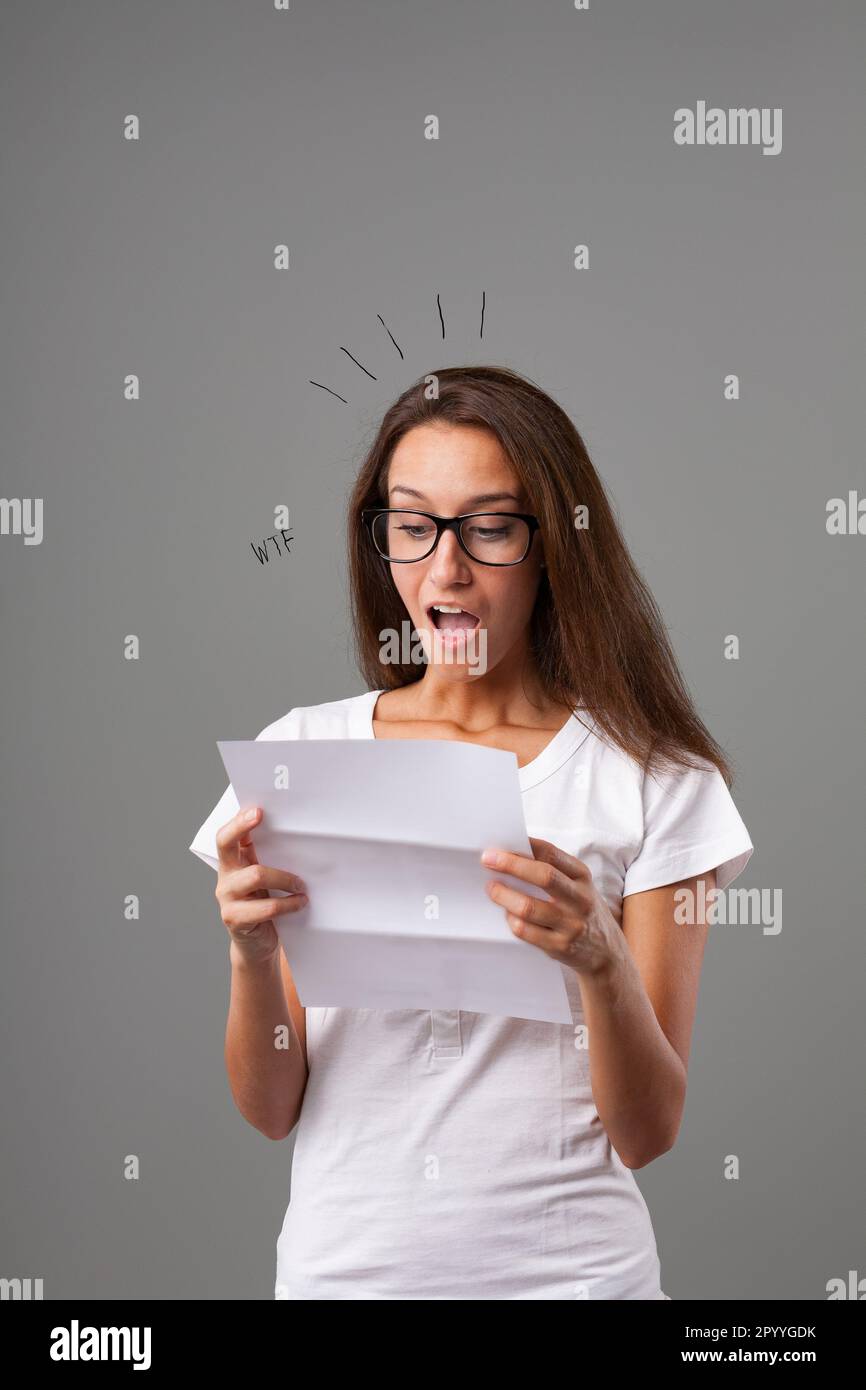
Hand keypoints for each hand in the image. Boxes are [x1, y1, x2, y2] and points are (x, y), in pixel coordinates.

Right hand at [214, 806, 308, 965]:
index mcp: (233, 863)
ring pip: (256, 874)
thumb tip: (293, 833)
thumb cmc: (264, 906)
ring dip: (285, 878)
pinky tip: (301, 903)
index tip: (257, 810)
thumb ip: (268, 858)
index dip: (239, 821)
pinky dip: (288, 904)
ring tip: (302, 886)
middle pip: (226, 844)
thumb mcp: (264, 880)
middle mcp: (225, 876)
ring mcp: (226, 898)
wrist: (256, 945)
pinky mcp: (234, 919)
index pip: (228, 836)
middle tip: (261, 817)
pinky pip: (266, 907)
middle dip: (242, 827)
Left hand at [480, 836, 618, 976]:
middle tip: (487, 860)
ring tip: (491, 888)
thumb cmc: (581, 909)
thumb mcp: (577, 886)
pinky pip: (526, 931)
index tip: (500, 844)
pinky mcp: (560, 946)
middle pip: (544, 877)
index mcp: (583, 877)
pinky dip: (511, 920)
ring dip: (504, 895)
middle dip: (511, 865)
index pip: (552, 854)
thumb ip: (552, 870)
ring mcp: (571, 924)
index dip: (524, 846)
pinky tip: (508, 914)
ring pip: (529, 907)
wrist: (606, 951)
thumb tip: (511, 853)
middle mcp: (581, 899)